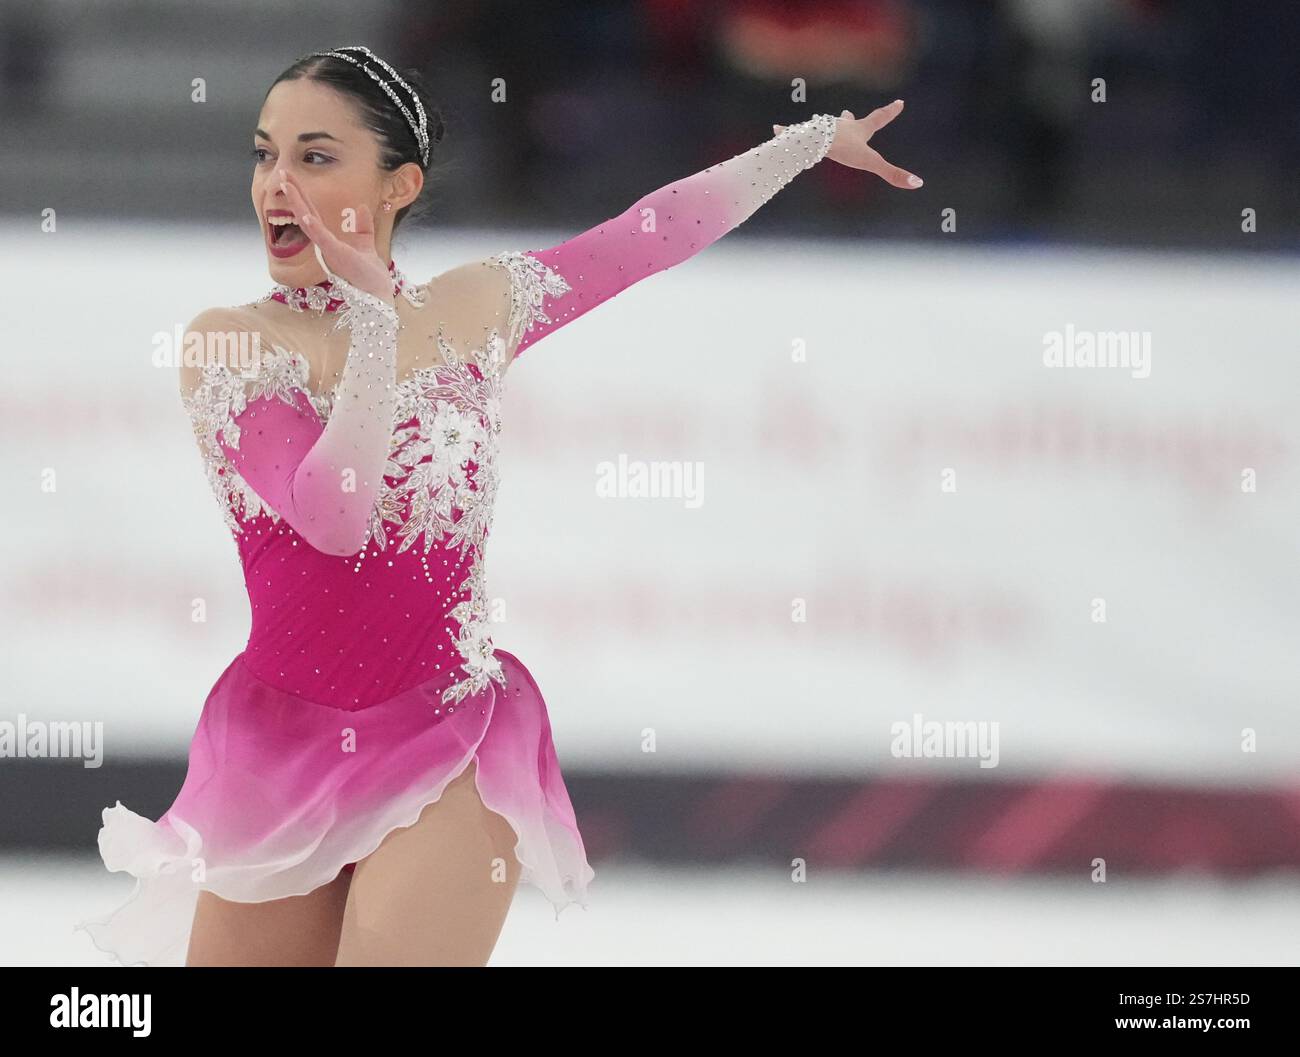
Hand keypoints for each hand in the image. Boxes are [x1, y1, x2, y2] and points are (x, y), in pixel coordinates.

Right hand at [276, 170, 394, 301]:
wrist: (377, 291)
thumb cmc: (369, 272)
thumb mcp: (366, 242)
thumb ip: (362, 226)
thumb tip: (361, 207)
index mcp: (329, 238)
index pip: (312, 212)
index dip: (302, 194)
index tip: (291, 178)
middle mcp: (324, 243)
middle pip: (305, 212)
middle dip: (294, 192)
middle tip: (282, 173)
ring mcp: (327, 249)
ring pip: (308, 222)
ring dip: (297, 203)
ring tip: (288, 185)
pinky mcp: (336, 255)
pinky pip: (322, 239)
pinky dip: (313, 227)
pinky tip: (305, 215)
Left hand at [775, 100, 921, 189]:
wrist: (817, 140)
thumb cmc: (844, 150)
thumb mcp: (871, 163)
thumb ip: (892, 174)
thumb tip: (918, 183)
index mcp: (859, 131)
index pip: (879, 119)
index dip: (890, 112)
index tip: (899, 102)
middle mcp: (841, 127)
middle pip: (848, 122)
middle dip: (850, 119)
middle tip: (849, 113)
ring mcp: (823, 129)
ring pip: (822, 126)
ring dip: (822, 126)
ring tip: (817, 125)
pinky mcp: (804, 134)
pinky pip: (793, 133)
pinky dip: (785, 131)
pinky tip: (775, 129)